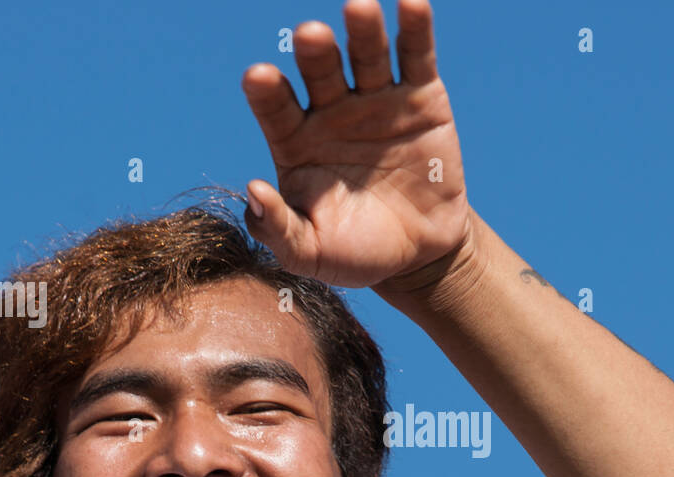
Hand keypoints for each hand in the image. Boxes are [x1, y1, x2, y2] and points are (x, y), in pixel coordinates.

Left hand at [241, 0, 470, 288]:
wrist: (419, 255)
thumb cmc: (355, 252)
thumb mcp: (311, 254)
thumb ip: (279, 230)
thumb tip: (253, 192)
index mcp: (296, 141)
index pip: (275, 107)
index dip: (267, 92)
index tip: (259, 77)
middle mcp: (331, 111)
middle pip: (318, 71)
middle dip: (314, 53)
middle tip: (310, 36)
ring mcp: (376, 99)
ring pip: (365, 55)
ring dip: (362, 29)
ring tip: (359, 8)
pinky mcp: (420, 96)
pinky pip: (416, 56)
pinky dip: (415, 28)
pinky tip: (411, 3)